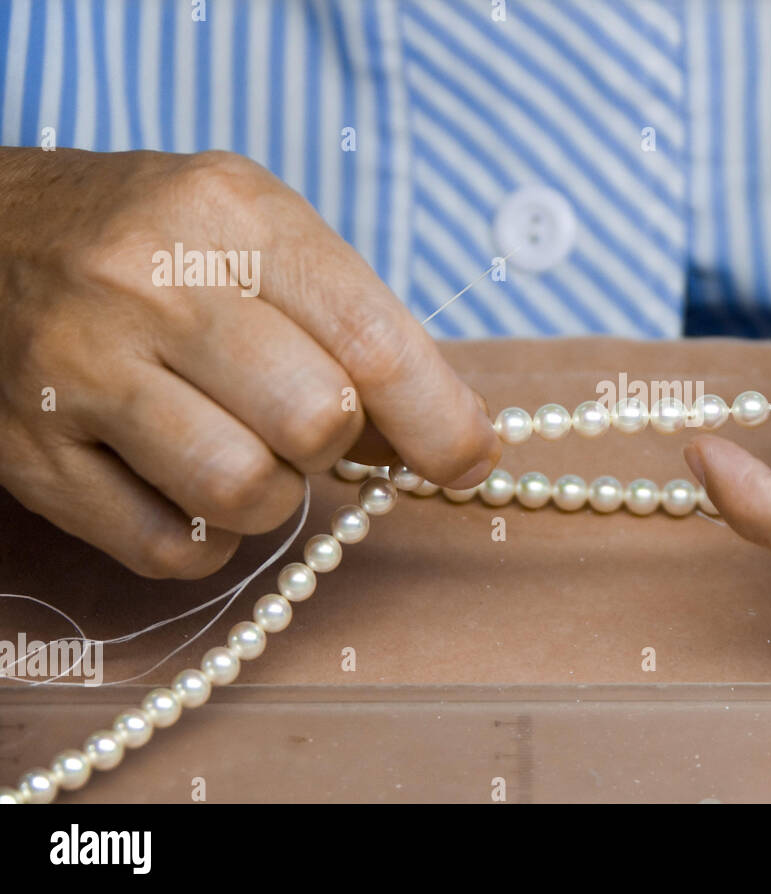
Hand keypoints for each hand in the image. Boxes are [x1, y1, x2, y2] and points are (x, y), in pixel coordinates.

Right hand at [0, 149, 498, 578]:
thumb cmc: (160, 244)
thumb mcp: (265, 237)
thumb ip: (357, 327)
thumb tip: (449, 442)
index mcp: (232, 216)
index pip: (373, 341)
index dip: (442, 420)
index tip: (470, 459)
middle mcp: (149, 285)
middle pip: (316, 423)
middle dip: (336, 443)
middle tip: (307, 422)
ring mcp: (78, 370)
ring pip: (244, 494)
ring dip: (273, 498)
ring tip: (246, 452)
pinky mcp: (31, 453)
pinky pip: (170, 549)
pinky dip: (207, 540)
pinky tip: (190, 489)